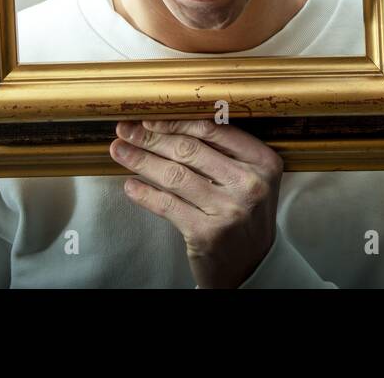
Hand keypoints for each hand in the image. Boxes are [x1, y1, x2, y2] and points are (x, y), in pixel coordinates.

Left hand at [110, 118, 283, 287]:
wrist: (252, 265)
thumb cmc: (246, 214)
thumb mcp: (251, 178)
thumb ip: (224, 152)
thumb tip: (171, 124)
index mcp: (263, 162)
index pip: (213, 130)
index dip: (176, 122)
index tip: (149, 119)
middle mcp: (250, 184)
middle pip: (189, 150)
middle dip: (151, 138)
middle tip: (126, 131)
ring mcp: (228, 210)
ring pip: (174, 175)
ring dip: (141, 160)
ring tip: (120, 152)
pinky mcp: (207, 233)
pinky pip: (167, 205)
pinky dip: (144, 194)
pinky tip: (130, 186)